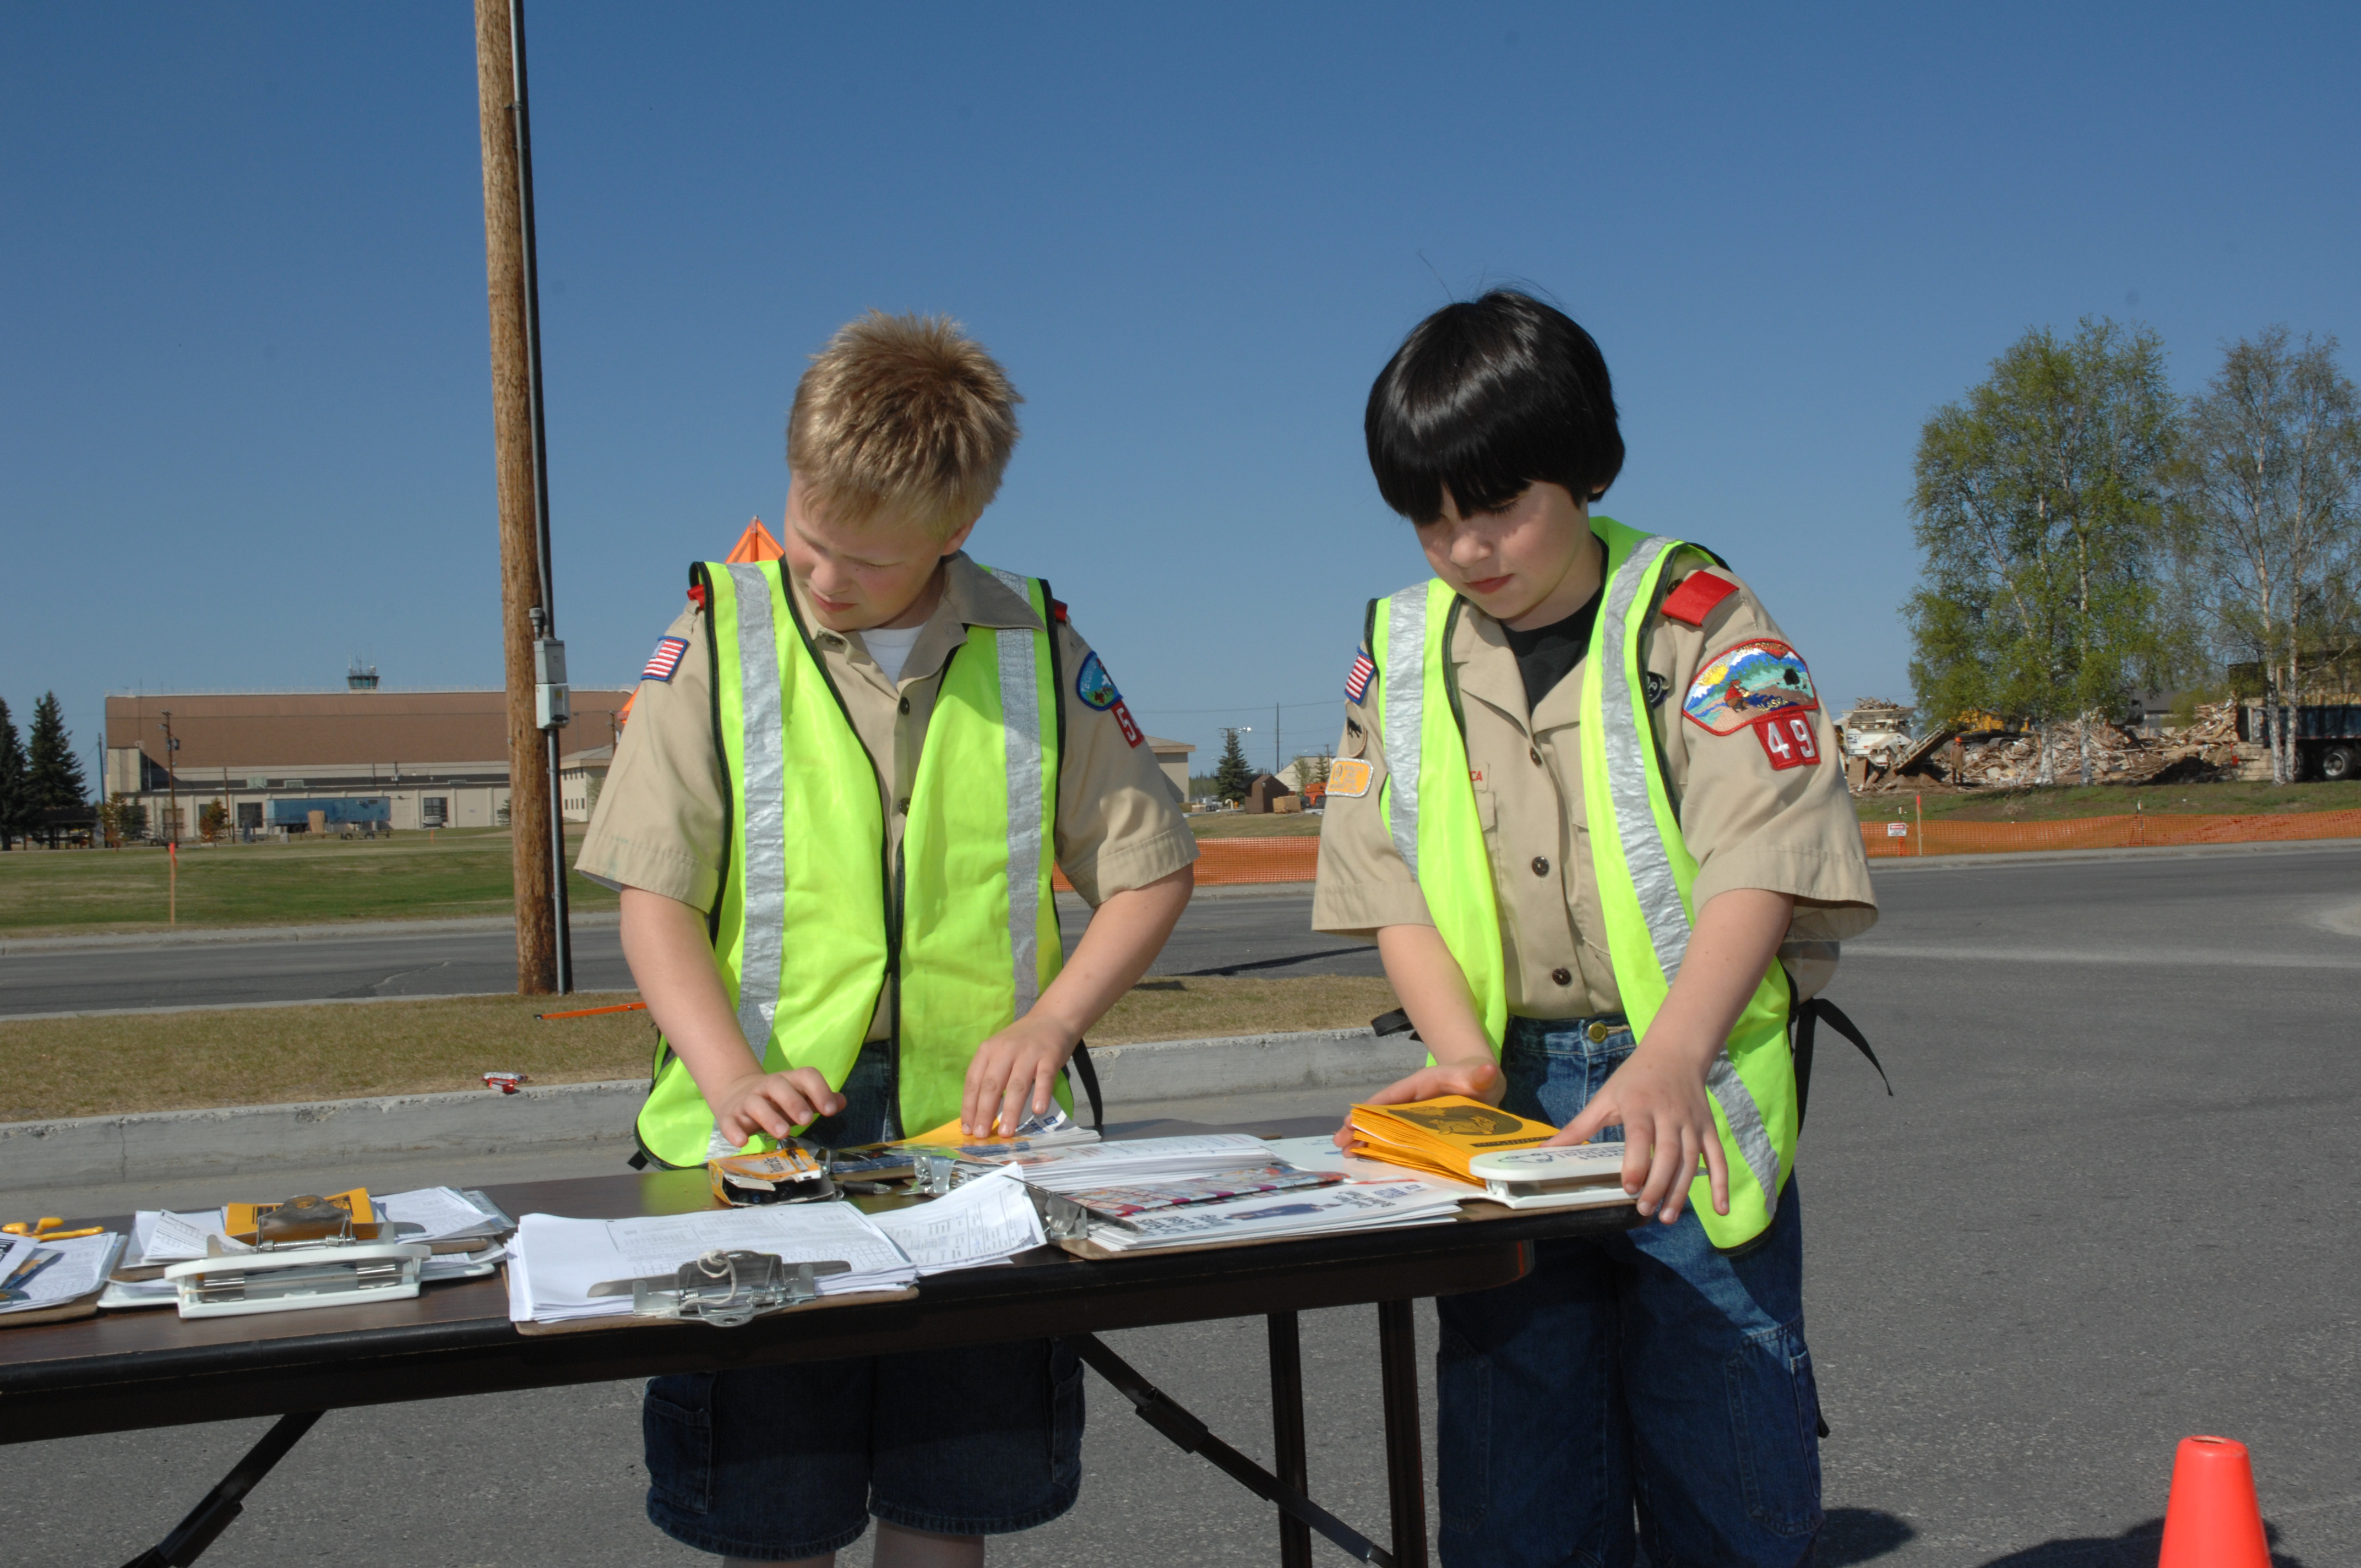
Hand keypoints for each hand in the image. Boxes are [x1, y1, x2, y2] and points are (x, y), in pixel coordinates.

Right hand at [712, 1068, 842, 1146]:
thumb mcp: (798, 1098)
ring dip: (769, 1118)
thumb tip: (841, 1102)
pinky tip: (742, 1142)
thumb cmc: (777, 1101)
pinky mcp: (730, 1117)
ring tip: (782, 1133)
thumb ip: (819, 1100)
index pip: (805, 1075)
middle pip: (778, 1086)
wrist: (736, 1095)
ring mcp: (747, 1101)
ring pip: (756, 1104)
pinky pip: (729, 1122)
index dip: (819, 1090)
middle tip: (806, 1120)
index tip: (831, 1110)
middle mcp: (767, 1088)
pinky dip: (734, 1131)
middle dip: (793, 1102)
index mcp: (788, 1081)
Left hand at [962, 1012, 1078, 1135]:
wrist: (1052, 1019)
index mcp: (987, 1050)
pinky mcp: (1049, 1057)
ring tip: (1006, 1132)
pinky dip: (1041, 1094)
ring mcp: (1028, 1054)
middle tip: (981, 1135)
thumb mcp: (998, 1052)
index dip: (969, 1106)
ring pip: (1017, 1085)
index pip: (973, 1081)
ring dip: (1010, 1111)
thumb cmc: (1021, 1042)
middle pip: (992, 1085)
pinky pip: (1044, 1078)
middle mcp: (1005, 1051)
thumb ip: (988, 1077)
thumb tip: (976, 1114)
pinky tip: (1038, 1110)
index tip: (966, 1129)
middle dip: (985, 1112)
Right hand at [1332, 1057, 1501, 1147]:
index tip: (1352, 1119)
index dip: (1373, 1108)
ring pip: (1386, 1128)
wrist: (1482, 1083)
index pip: (1393, 1096)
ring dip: (1365, 1139)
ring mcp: (1415, 1116)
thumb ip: (1481, 1076)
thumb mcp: (1480, 1075)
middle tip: (1339, 1142)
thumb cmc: (1477, 1077)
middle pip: (1382, 1113)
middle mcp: (1412, 1101)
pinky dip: (1381, 1148)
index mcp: (1420, 1085)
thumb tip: (1488, 1071)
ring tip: (1346, 1154)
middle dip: (1359, 1126)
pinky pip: (1398, 1139)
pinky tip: (1368, 1160)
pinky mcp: (1421, 1130)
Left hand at [1550, 1045, 1728, 1223]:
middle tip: (1644, 1210)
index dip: (1637, 1162)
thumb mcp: (1605, 1097)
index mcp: (1640, 1105)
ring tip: (1668, 1217)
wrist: (1676, 1053)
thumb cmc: (1635, 1079)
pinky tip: (1719, 1208)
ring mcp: (1692, 1122)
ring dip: (1682, 1190)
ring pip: (1691, 1160)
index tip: (1628, 1187)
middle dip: (1658, 1184)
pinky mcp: (1708, 1128)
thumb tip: (1547, 1148)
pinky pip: (1718, 1158)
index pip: (1640, 1136)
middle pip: (1669, 1153)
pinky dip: (1721, 1183)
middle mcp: (1669, 1114)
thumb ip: (1578, 1127)